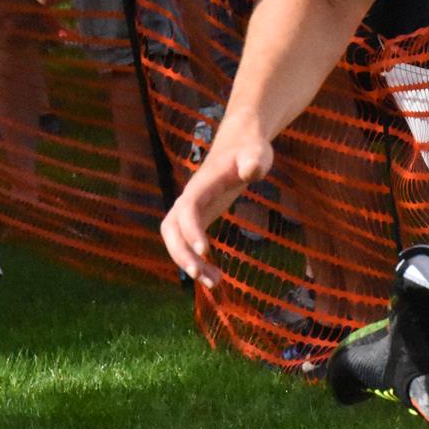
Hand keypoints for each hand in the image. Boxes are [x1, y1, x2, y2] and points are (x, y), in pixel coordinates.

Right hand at [159, 132, 273, 288]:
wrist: (239, 145)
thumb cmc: (250, 150)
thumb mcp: (258, 153)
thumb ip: (255, 161)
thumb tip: (251, 171)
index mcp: (202, 184)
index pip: (188, 208)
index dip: (191, 229)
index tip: (204, 251)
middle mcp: (190, 198)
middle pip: (170, 228)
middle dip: (180, 253)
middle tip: (200, 274)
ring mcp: (191, 210)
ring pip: (175, 240)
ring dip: (187, 263)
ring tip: (214, 283)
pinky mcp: (198, 219)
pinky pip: (187, 244)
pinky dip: (197, 262)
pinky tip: (216, 278)